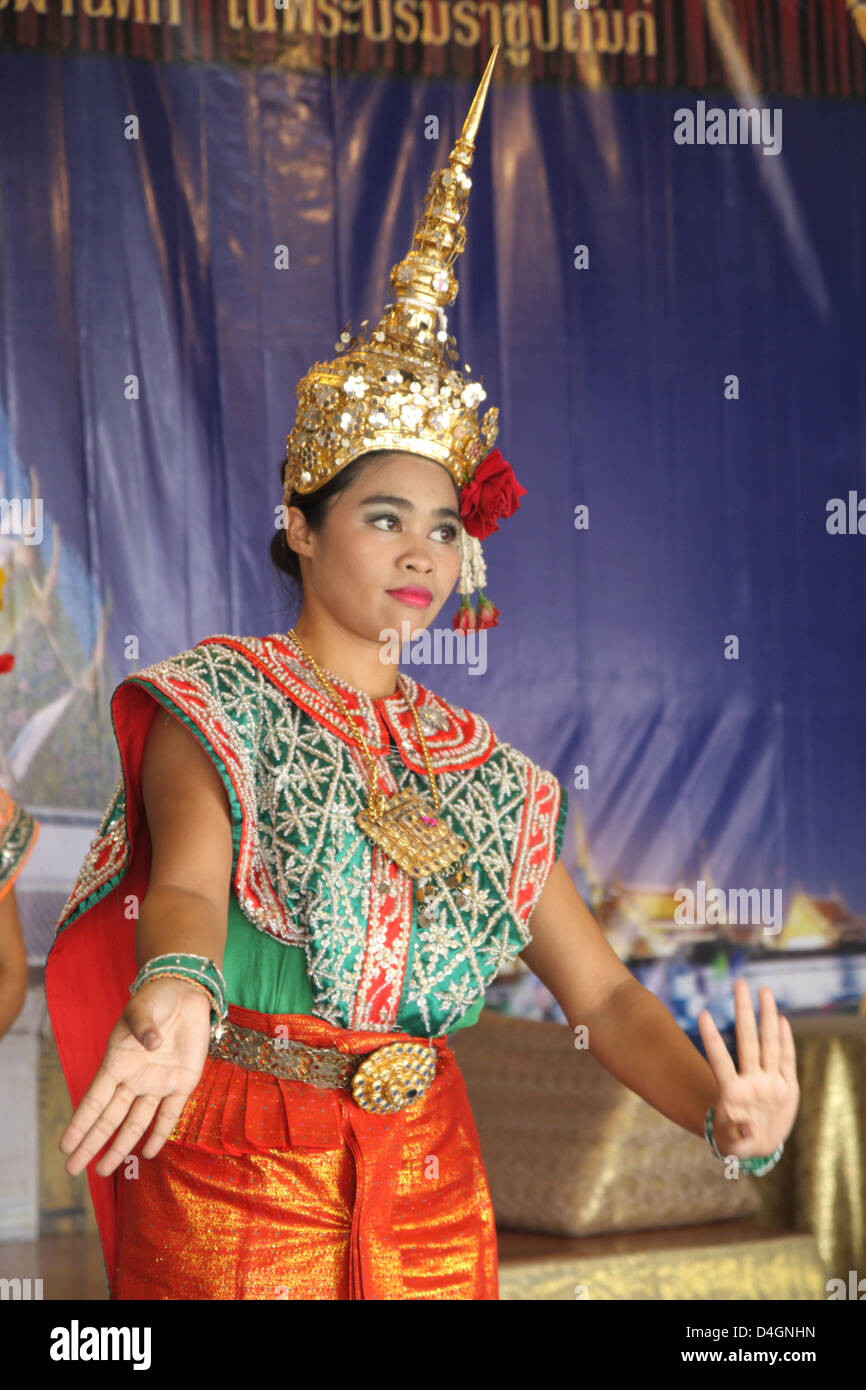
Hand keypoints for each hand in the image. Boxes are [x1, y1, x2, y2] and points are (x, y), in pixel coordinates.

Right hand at [59, 976, 211, 1176]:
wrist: (185, 994)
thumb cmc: (155, 1000)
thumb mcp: (141, 1008)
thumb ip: (143, 1025)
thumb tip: (152, 1043)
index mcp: (118, 1062)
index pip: (95, 1100)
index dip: (81, 1123)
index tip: (65, 1145)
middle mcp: (134, 1079)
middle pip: (110, 1118)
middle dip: (92, 1143)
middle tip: (74, 1169)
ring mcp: (158, 1083)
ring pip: (136, 1122)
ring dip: (121, 1145)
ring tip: (104, 1170)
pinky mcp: (183, 1083)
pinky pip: (169, 1114)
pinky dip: (159, 1133)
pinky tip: (148, 1152)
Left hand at [697, 979, 799, 1159]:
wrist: (758, 1146)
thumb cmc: (738, 1143)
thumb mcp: (734, 1146)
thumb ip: (738, 1136)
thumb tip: (748, 1130)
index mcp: (733, 1094)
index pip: (720, 1061)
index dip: (712, 1039)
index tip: (702, 1013)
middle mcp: (751, 1082)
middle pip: (747, 1041)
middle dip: (744, 1012)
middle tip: (739, 983)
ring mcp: (768, 1082)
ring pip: (768, 1044)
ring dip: (767, 1017)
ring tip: (763, 991)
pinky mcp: (786, 1087)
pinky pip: (787, 1059)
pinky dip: (786, 1041)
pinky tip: (782, 1020)